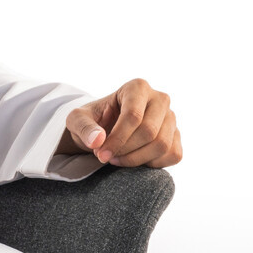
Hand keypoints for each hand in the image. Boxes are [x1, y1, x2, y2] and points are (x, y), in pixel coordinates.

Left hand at [61, 78, 182, 167]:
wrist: (103, 130)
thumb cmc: (91, 121)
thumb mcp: (77, 120)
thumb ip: (84, 128)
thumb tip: (98, 141)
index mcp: (137, 88)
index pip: (133, 116)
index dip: (117, 139)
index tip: (100, 154)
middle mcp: (160, 99)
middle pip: (149, 132)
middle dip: (124, 150)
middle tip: (105, 157)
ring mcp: (171, 117)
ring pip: (162, 145)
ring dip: (136, 159)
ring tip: (116, 159)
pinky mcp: (176, 136)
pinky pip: (173, 155)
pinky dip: (152, 164)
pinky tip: (133, 160)